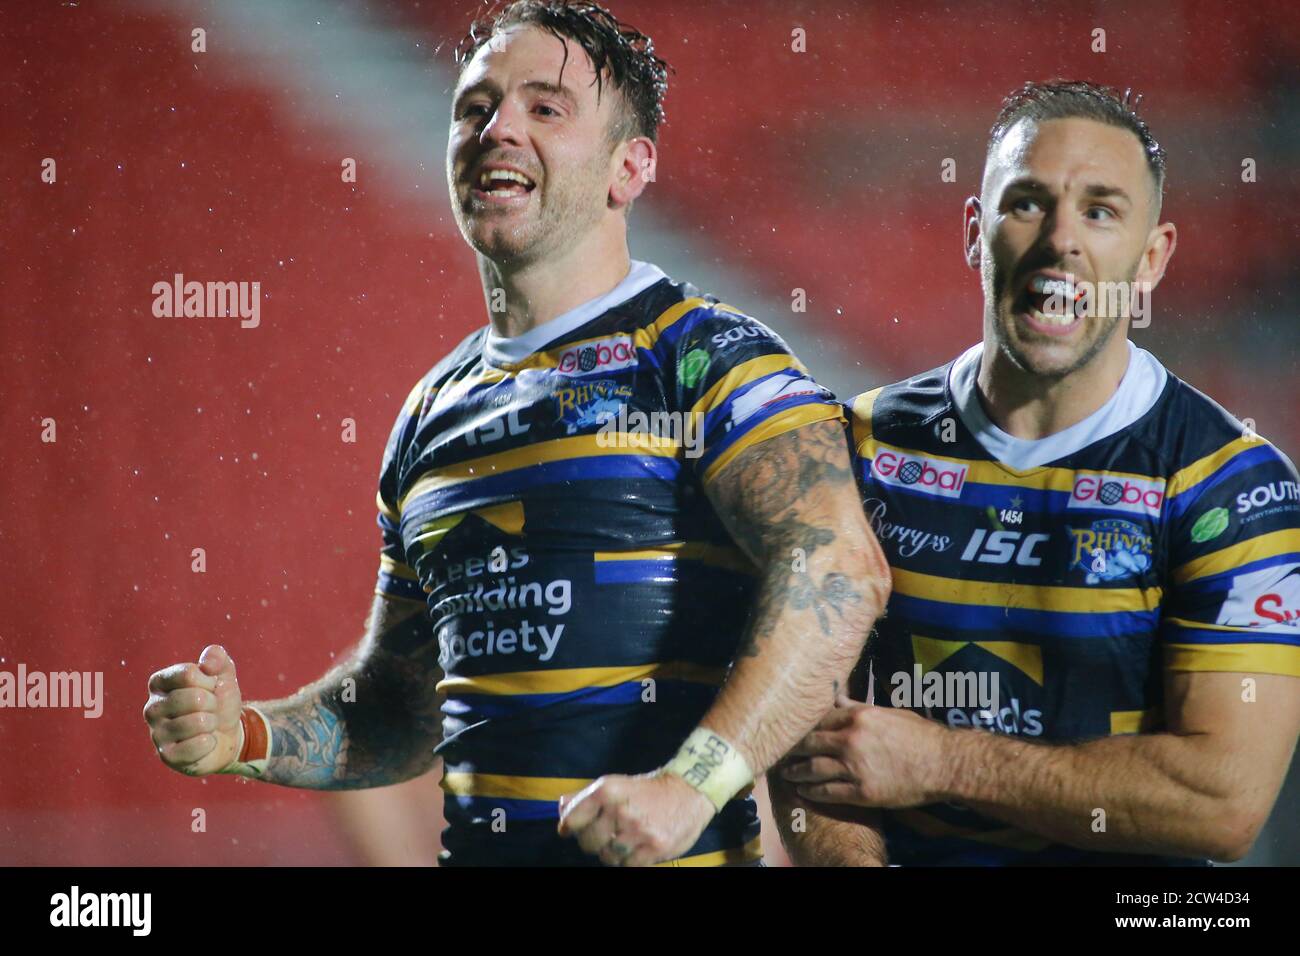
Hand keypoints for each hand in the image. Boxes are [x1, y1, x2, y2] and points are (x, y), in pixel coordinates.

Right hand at [143, 645, 243, 775]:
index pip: (188, 674)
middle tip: (210, 709)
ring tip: (207, 724)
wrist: (227, 733)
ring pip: (198, 721)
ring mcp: (156, 733)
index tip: (210, 687)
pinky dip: (210, 742)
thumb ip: (217, 658)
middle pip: (194, 698)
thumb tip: (209, 662)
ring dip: (212, 722)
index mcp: (159, 683)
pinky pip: (198, 745)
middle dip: (213, 703)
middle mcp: (151, 707)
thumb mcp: (222, 674)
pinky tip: (205, 741)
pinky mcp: (167, 756)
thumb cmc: (218, 700)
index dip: (209, 681)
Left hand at [556, 771, 715, 865]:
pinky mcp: (654, 848)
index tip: (568, 830)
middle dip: (592, 842)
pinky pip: (628, 867)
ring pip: (608, 858)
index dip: (568, 827)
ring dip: (612, 853)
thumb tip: (562, 807)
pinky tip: (636, 850)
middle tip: (603, 836)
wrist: (690, 790)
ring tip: (623, 842)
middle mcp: (620, 810)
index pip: (573, 818)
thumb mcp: (616, 784)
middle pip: (588, 842)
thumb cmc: (648, 789)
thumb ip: (586, 796)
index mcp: (608, 790)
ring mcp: (638, 831)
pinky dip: (629, 862)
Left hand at [781, 694, 950, 807]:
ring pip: (813, 769)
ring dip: (796, 772)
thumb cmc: (919, 735)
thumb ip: (858, 707)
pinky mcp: (862, 792)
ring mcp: (855, 767)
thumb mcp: (888, 713)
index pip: (818, 720)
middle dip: (792, 749)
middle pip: (809, 744)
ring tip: (786, 774)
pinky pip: (828, 792)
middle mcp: (851, 740)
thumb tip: (837, 697)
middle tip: (780, 753)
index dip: (801, 727)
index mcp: (858, 717)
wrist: (943, 764)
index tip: (791, 731)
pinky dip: (812, 792)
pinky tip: (804, 791)